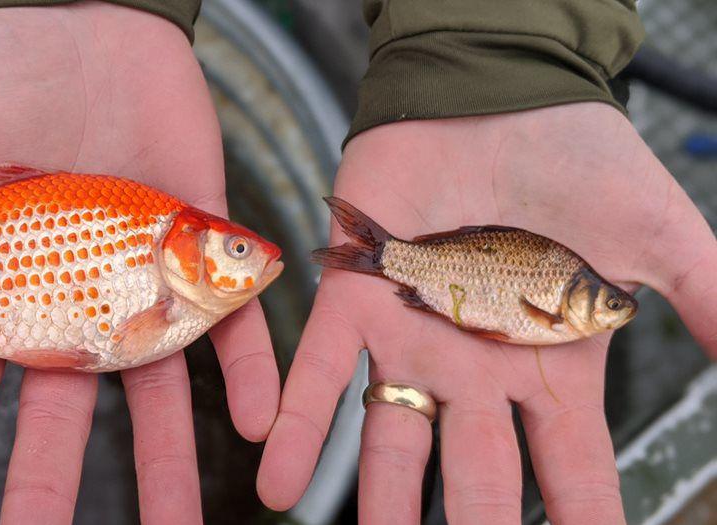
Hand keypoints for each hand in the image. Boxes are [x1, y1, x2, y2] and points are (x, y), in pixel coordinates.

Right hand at [0, 4, 279, 522]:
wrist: (92, 19)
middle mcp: (65, 300)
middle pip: (56, 413)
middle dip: (51, 487)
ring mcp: (134, 281)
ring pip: (148, 390)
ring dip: (163, 462)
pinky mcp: (195, 249)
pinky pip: (227, 324)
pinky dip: (241, 371)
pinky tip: (251, 425)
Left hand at [257, 103, 715, 522]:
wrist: (498, 95)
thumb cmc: (576, 160)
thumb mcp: (658, 237)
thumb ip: (712, 302)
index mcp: (550, 365)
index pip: (570, 470)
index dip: (579, 520)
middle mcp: (476, 368)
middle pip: (475, 475)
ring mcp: (411, 339)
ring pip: (390, 442)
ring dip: (379, 504)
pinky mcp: (355, 300)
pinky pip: (318, 375)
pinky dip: (297, 428)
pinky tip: (278, 484)